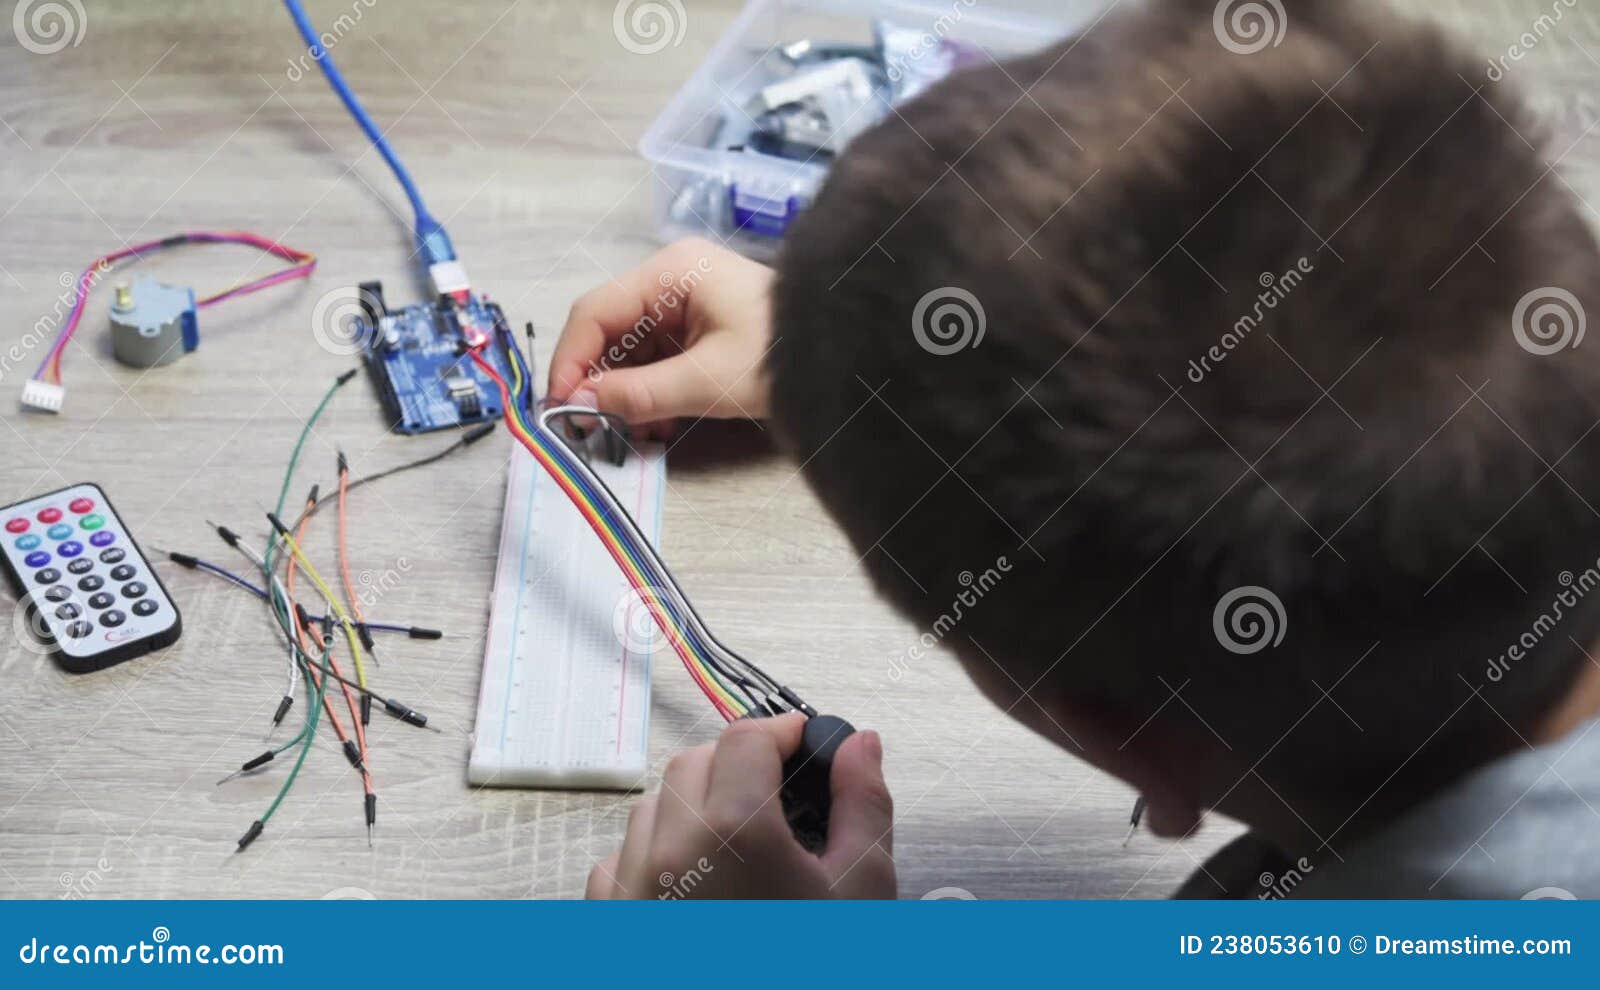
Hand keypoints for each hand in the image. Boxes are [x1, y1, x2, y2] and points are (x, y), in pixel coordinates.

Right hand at [548, 238, 774, 437]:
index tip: (559, 405)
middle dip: (596, 379)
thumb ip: (640, 393)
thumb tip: (583, 404)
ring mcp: (687, 303)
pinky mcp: (700, 329)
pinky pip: (656, 359)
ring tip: (625, 432)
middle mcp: (673, 279)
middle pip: (609, 329)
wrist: (845, 358)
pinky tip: (653, 427)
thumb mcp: (707, 381)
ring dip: (622, 392)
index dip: (570, 359)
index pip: (595, 311)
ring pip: (630, 349)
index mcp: (672, 272)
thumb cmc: (782, 357)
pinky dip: (648, 392)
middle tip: (586, 425)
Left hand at [586, 715, 896, 898]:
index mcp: (736, 833)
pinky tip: (696, 889)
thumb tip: (859, 746)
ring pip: (654, 808)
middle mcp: (671, 852)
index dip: (783, 732)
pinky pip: (620, 862)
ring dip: (695, 806)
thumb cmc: (810, 973)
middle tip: (782, 794)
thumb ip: (864, 805)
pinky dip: (655, 856)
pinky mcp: (608, 926)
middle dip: (740, 765)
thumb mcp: (862, 893)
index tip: (804, 744)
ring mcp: (630, 890)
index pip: (748, 739)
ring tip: (742, 847)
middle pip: (696, 763)